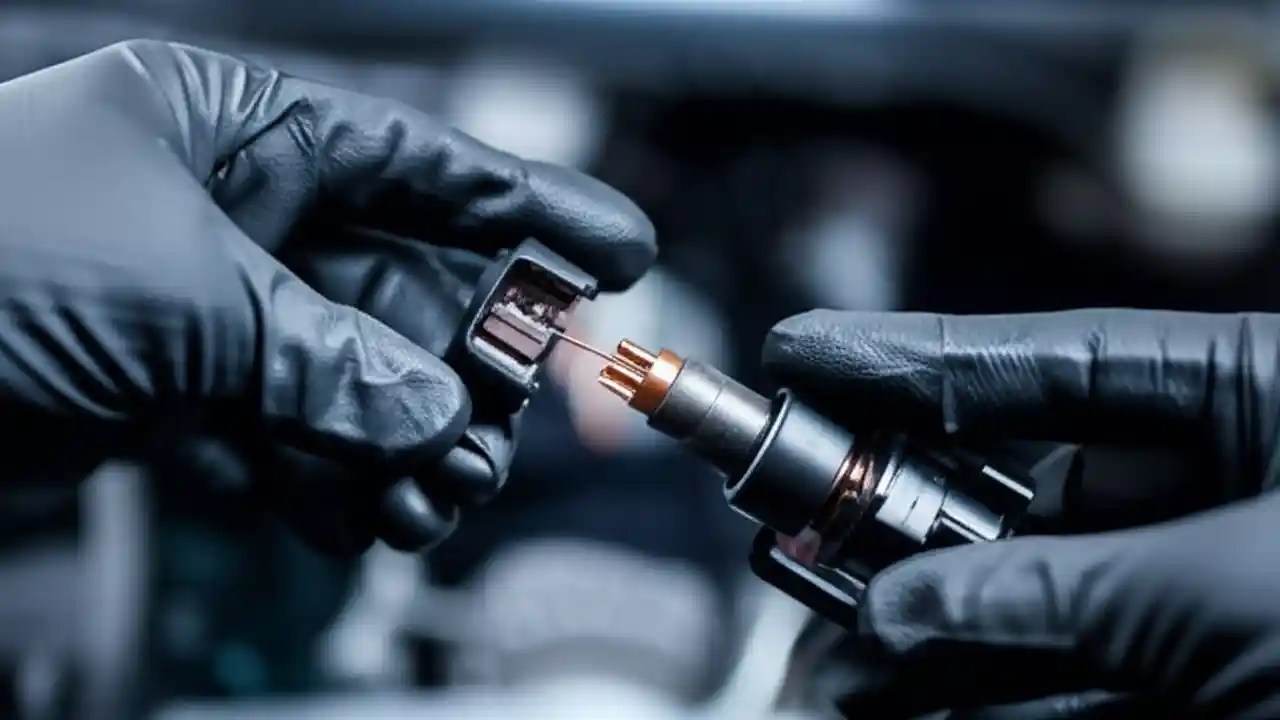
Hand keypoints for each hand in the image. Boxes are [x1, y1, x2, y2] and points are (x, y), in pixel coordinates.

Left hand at [0, 40, 654, 551]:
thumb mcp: (175, 283)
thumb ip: (322, 350)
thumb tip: (428, 408)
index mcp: (241, 128)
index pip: (423, 162)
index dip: (532, 208)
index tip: (619, 249)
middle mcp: (241, 213)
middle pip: (407, 287)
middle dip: (467, 362)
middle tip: (511, 427)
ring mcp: (215, 308)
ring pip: (359, 376)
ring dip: (407, 442)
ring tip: (435, 497)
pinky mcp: (181, 393)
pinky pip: (293, 435)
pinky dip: (330, 479)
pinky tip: (358, 513)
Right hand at [764, 309, 1279, 717]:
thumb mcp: (1214, 589)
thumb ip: (1044, 589)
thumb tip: (900, 605)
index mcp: (1266, 400)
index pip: (1062, 360)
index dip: (919, 358)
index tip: (807, 354)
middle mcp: (1235, 485)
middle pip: (1034, 494)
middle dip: (913, 532)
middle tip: (812, 533)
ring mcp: (1218, 584)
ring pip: (1046, 599)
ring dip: (938, 638)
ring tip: (845, 669)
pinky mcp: (1203, 668)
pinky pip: (1086, 674)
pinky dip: (1005, 694)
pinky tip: (923, 703)